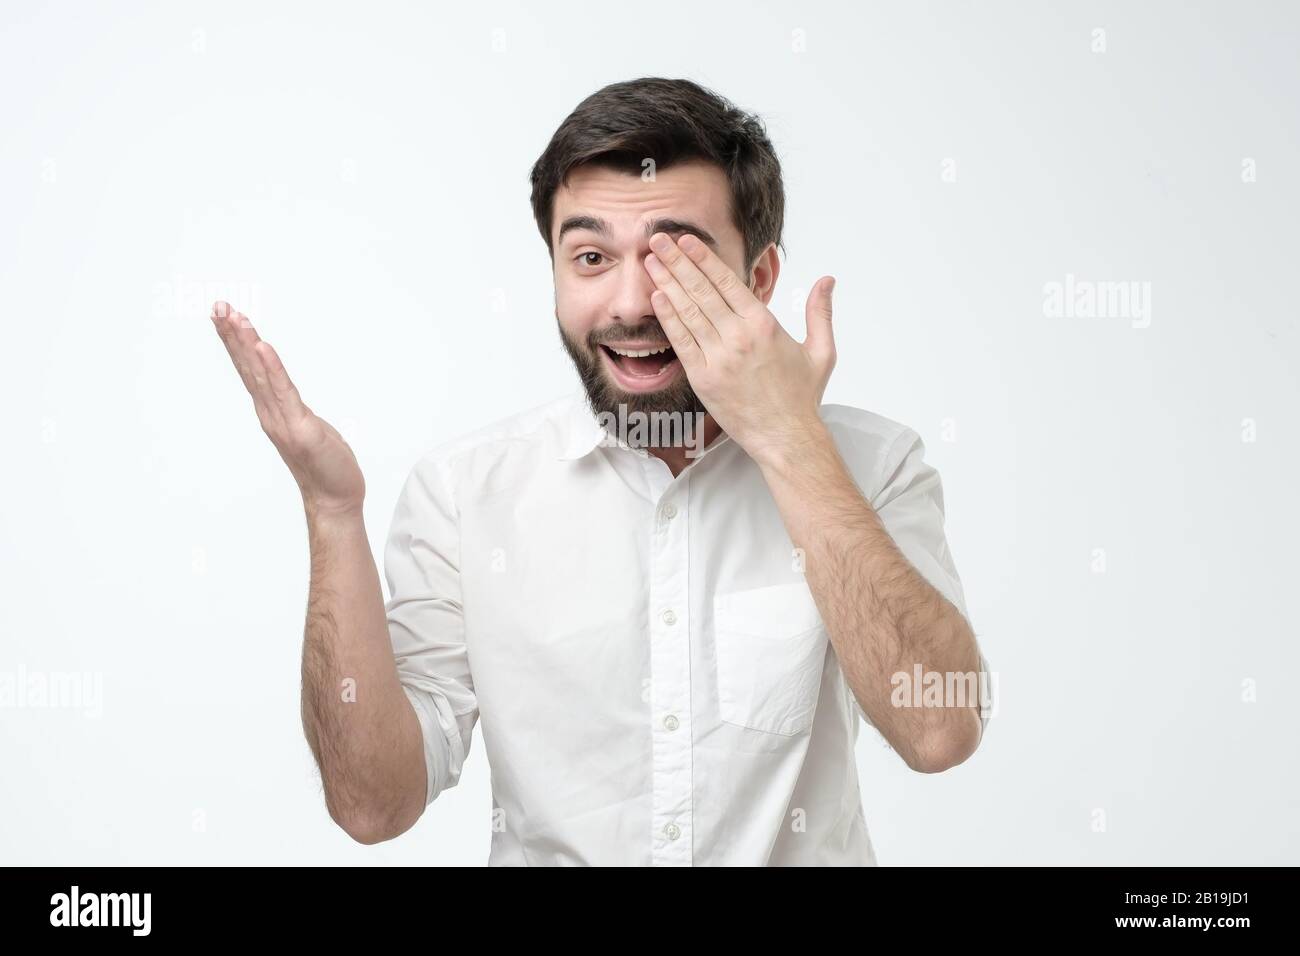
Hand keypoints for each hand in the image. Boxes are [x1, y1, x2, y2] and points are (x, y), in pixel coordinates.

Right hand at [209, 302, 364, 517]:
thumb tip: (285, 392)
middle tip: (218, 306)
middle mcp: (270, 413)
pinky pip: (284, 392)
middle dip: (233, 336)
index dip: (236, 342)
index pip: (250, 369)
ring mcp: (283, 421)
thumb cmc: (324, 463)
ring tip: (235, 317)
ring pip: (261, 375)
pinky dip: (272, 368)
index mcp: (272, 410)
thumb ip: (291, 408)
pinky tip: (262, 346)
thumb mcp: (306, 426)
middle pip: (248, 368)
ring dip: (247, 345)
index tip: (224, 315)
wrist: (334, 497)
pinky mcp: (301, 428)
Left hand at [643, 232, 835, 465]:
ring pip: (688, 311)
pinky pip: (682, 341)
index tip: (687, 240)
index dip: (704, 258)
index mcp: (764, 325)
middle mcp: (739, 337)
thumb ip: (820, 312)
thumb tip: (827, 280)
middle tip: (657, 239)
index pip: (728, 282)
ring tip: (650, 262)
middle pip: (701, 290)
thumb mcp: (821, 351)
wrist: (785, 437)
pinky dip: (668, 317)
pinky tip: (657, 298)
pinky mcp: (703, 378)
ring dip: (667, 283)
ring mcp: (719, 357)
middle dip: (677, 261)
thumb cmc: (801, 397)